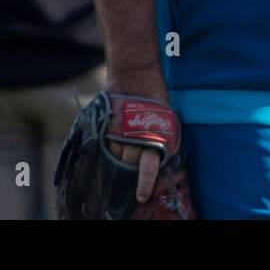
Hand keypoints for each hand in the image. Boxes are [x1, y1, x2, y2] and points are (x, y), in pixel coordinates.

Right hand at [106, 71, 168, 202]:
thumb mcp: (165, 115)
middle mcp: (131, 137)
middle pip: (129, 165)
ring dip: (118, 164)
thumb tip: (162, 153)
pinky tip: (108, 154)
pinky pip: (104, 145)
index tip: (141, 196)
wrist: (134, 73)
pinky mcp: (106, 125)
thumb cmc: (154, 93)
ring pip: (115, 157)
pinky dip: (107, 152)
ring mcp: (116, 132)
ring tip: (121, 167)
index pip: (147, 167)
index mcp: (150, 135)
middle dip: (130, 174)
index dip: (144, 183)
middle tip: (131, 181)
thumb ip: (162, 135)